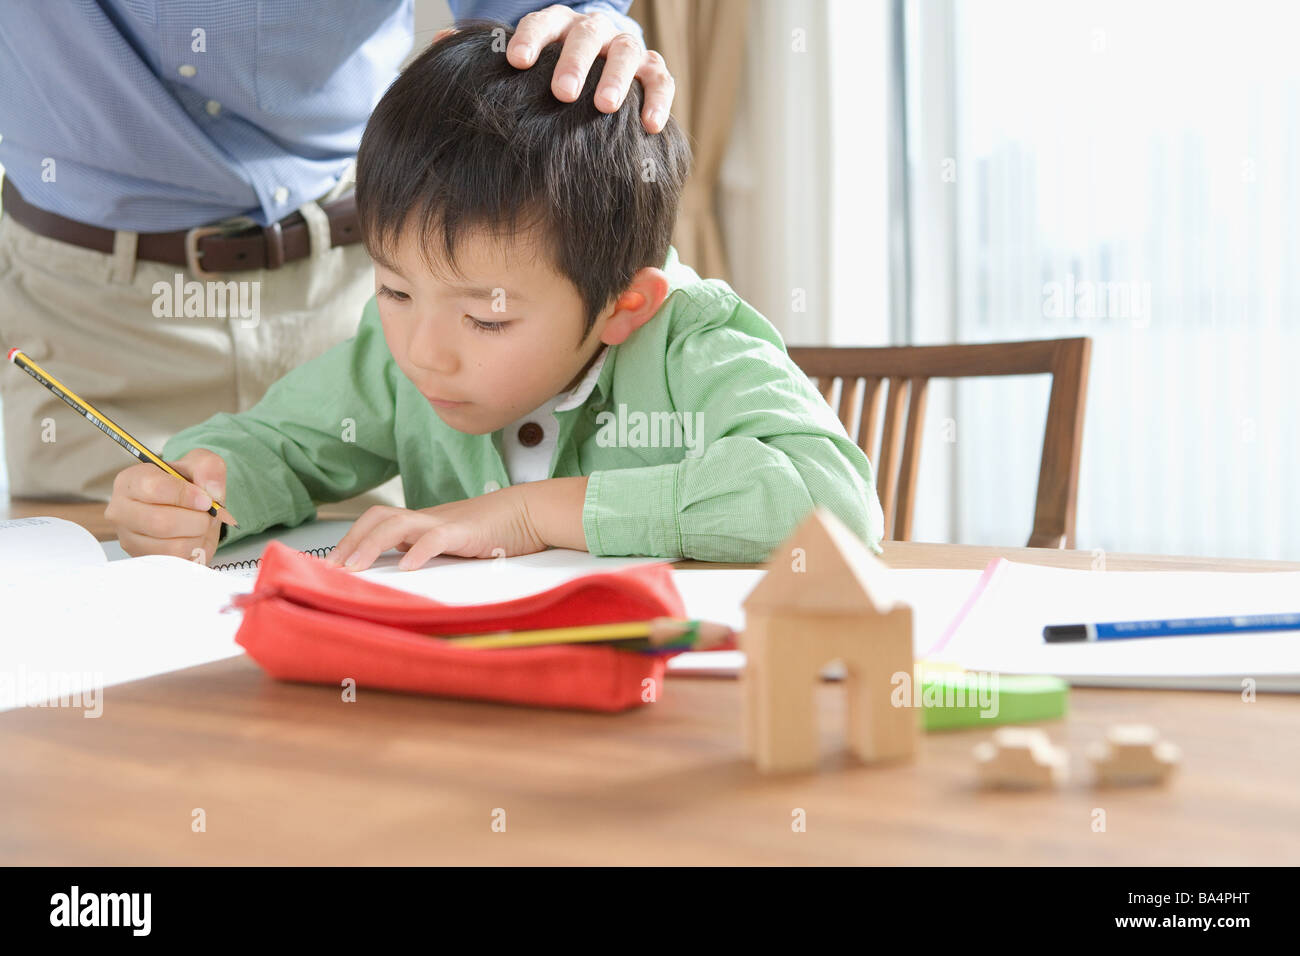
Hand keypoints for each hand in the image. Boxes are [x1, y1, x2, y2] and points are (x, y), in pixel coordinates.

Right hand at [105, 448, 236, 562]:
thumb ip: (209, 467)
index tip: (205, 500)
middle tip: (206, 514)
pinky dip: (194, 550)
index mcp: (131, 481)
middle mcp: (122, 510)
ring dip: (197, 536)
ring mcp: (129, 538)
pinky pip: (176, 561)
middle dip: (196, 520)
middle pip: (161, 522)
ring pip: (172, 546)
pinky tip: (191, 537)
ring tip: (197, 525)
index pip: (153, 488)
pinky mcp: (143, 558)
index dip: (185, 496)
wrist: (186, 510)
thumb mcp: (200, 465)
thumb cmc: (186, 486)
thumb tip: (212, 491)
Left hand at [325, 486, 547, 571]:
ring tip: (355, 568)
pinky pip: (436, 538)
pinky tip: (407, 568)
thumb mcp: (455, 542)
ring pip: (396, 523)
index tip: (334, 565)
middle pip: (378, 517)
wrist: (532, 511)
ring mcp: (445, 522)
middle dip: (352, 541)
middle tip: (334, 569)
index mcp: (423, 522)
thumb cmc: (498, 529)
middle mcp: (427, 518)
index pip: (377, 522)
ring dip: (371, 545)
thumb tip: (399, 559)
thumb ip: (427, 547)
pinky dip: (418, 552)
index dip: (353, 540)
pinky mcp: (466, 531)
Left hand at [506, 5, 675, 132]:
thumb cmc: (554, 74)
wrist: (597, 67)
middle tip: (563, 92)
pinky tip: (650, 125)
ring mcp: (624, 47)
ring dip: (615, 77)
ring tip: (605, 106)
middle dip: (574, 62)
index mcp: (560, 26)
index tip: (517, 61)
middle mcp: (594, 30)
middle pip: (586, 36)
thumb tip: (456, 54)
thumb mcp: (532, 66)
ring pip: (625, 52)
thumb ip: (506, 69)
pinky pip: (660, 80)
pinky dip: (658, 100)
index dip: (530, 39)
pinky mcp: (652, 68)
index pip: (543, 23)